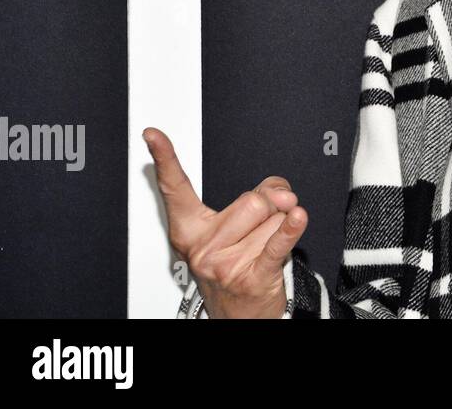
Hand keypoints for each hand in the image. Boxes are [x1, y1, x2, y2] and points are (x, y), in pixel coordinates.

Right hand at [144, 127, 305, 317]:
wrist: (240, 314)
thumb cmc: (235, 264)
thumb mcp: (235, 226)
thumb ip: (257, 195)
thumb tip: (281, 192)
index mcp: (190, 230)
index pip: (176, 189)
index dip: (165, 159)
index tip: (153, 136)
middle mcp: (203, 247)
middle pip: (252, 200)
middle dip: (271, 205)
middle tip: (265, 225)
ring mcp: (224, 264)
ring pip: (273, 217)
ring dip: (281, 225)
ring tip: (266, 245)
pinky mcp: (251, 276)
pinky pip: (278, 242)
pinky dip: (292, 228)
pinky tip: (298, 217)